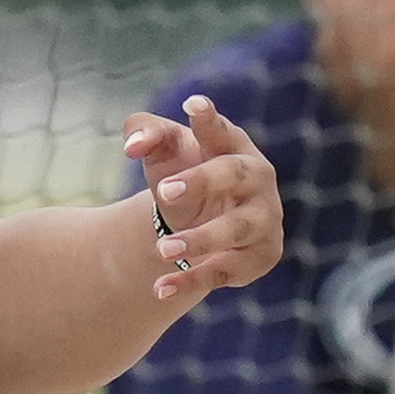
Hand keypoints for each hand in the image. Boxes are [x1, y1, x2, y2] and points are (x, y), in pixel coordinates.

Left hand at [124, 94, 283, 303]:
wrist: (201, 220)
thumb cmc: (183, 172)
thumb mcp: (162, 150)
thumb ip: (144, 134)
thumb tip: (131, 146)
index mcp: (232, 146)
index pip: (221, 130)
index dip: (209, 120)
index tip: (192, 105)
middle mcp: (256, 179)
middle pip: (235, 174)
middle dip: (203, 181)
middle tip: (164, 192)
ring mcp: (263, 218)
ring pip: (236, 229)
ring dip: (201, 239)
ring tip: (162, 250)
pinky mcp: (260, 256)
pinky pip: (228, 271)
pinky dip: (192, 281)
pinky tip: (159, 288)